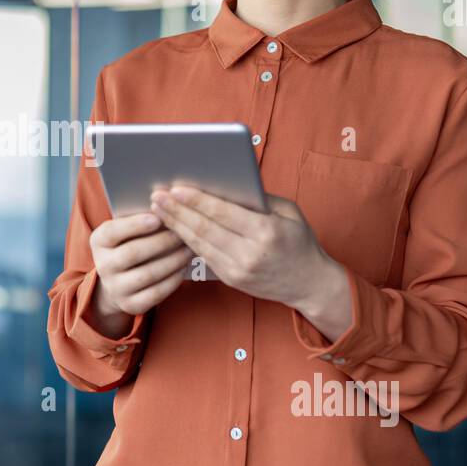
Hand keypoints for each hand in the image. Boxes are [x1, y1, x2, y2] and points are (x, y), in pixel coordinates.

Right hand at [87, 212, 192, 332]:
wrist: (117, 282)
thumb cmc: (129, 244)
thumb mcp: (126, 230)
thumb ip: (140, 218)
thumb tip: (168, 203)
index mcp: (98, 241)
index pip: (113, 232)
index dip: (136, 225)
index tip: (159, 217)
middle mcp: (103, 266)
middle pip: (133, 252)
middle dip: (162, 241)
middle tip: (184, 232)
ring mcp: (115, 288)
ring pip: (148, 274)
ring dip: (173, 260)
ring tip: (190, 248)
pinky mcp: (131, 305)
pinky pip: (156, 293)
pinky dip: (173, 279)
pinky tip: (184, 267)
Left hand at [149, 184, 350, 334]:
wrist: (310, 284)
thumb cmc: (300, 242)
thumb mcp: (289, 212)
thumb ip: (258, 199)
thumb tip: (224, 181)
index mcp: (267, 231)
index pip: (223, 212)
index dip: (196, 200)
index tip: (176, 188)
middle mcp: (250, 253)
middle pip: (204, 228)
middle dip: (177, 211)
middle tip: (157, 196)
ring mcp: (238, 269)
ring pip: (198, 244)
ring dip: (175, 225)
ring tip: (158, 209)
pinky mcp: (231, 279)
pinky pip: (203, 256)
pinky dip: (185, 240)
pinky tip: (173, 227)